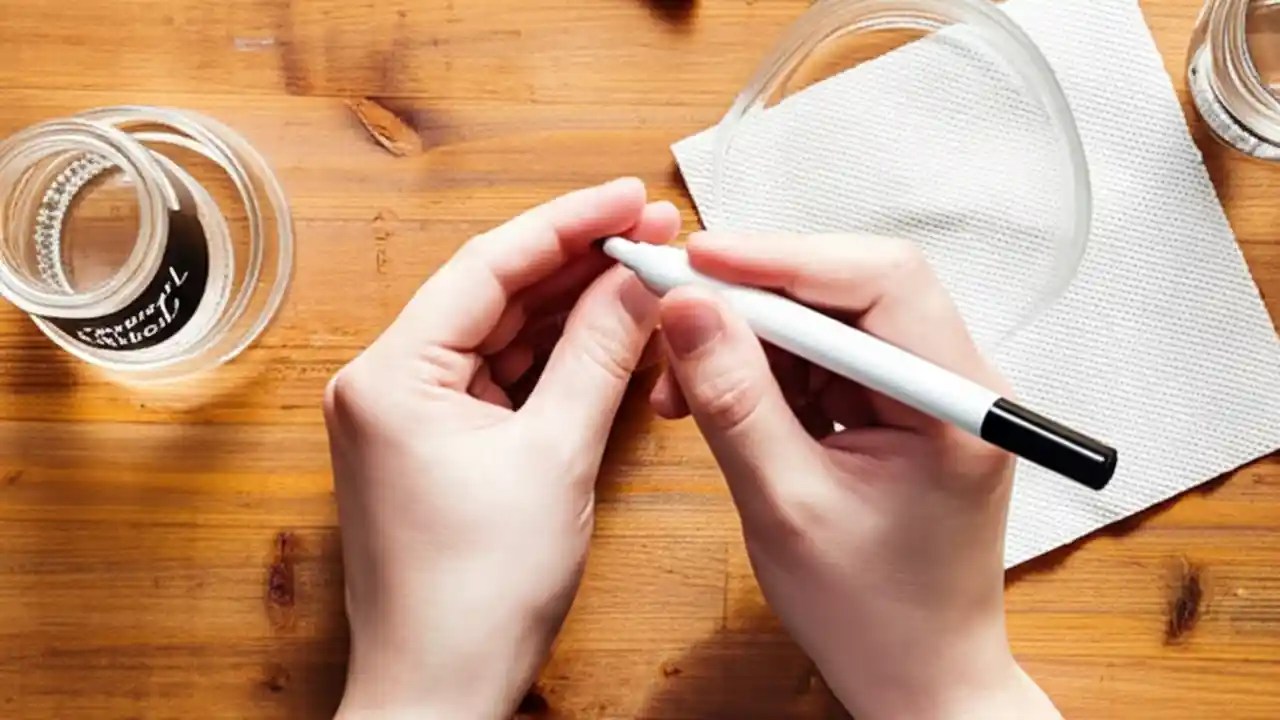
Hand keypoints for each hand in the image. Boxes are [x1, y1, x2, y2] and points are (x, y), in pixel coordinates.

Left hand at [324, 178, 679, 719]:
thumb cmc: (476, 596)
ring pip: (502, 336)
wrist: (440, 690)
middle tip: (653, 233)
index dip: (569, 224)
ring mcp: (408, 416)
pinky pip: (502, 380)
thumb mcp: (556, 456)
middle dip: (577, 265)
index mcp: (391, 375)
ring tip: (645, 276)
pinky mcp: (436, 445)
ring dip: (571, 310)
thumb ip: (599, 356)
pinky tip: (611, 337)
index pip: (488, 265)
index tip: (629, 198)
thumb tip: (638, 282)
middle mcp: (386, 384)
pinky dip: (555, 361)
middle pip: (494, 294)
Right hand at [650, 232, 1061, 719]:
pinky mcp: (892, 410)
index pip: (881, 281)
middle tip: (670, 312)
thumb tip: (685, 308)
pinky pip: (819, 361)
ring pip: (824, 321)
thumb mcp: (785, 507)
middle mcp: (953, 383)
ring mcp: (923, 394)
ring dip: (746, 339)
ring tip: (680, 384)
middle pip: (849, 289)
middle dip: (752, 298)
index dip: (783, 258)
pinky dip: (760, 371)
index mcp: (956, 404)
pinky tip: (712, 399)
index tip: (698, 260)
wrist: (918, 679)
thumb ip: (735, 400)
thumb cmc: (874, 617)